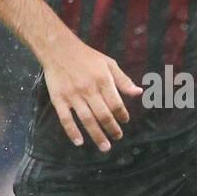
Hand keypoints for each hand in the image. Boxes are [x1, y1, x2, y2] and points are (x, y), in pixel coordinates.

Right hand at [42, 35, 142, 151]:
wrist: (58, 48)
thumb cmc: (86, 56)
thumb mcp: (108, 64)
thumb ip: (123, 80)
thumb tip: (139, 93)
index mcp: (103, 80)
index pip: (116, 104)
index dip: (122, 115)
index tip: (124, 121)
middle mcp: (88, 89)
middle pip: (103, 115)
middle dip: (112, 129)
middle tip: (117, 137)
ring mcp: (72, 95)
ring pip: (87, 120)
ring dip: (97, 135)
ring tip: (105, 147)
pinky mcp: (58, 99)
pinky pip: (66, 119)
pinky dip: (72, 132)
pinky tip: (79, 142)